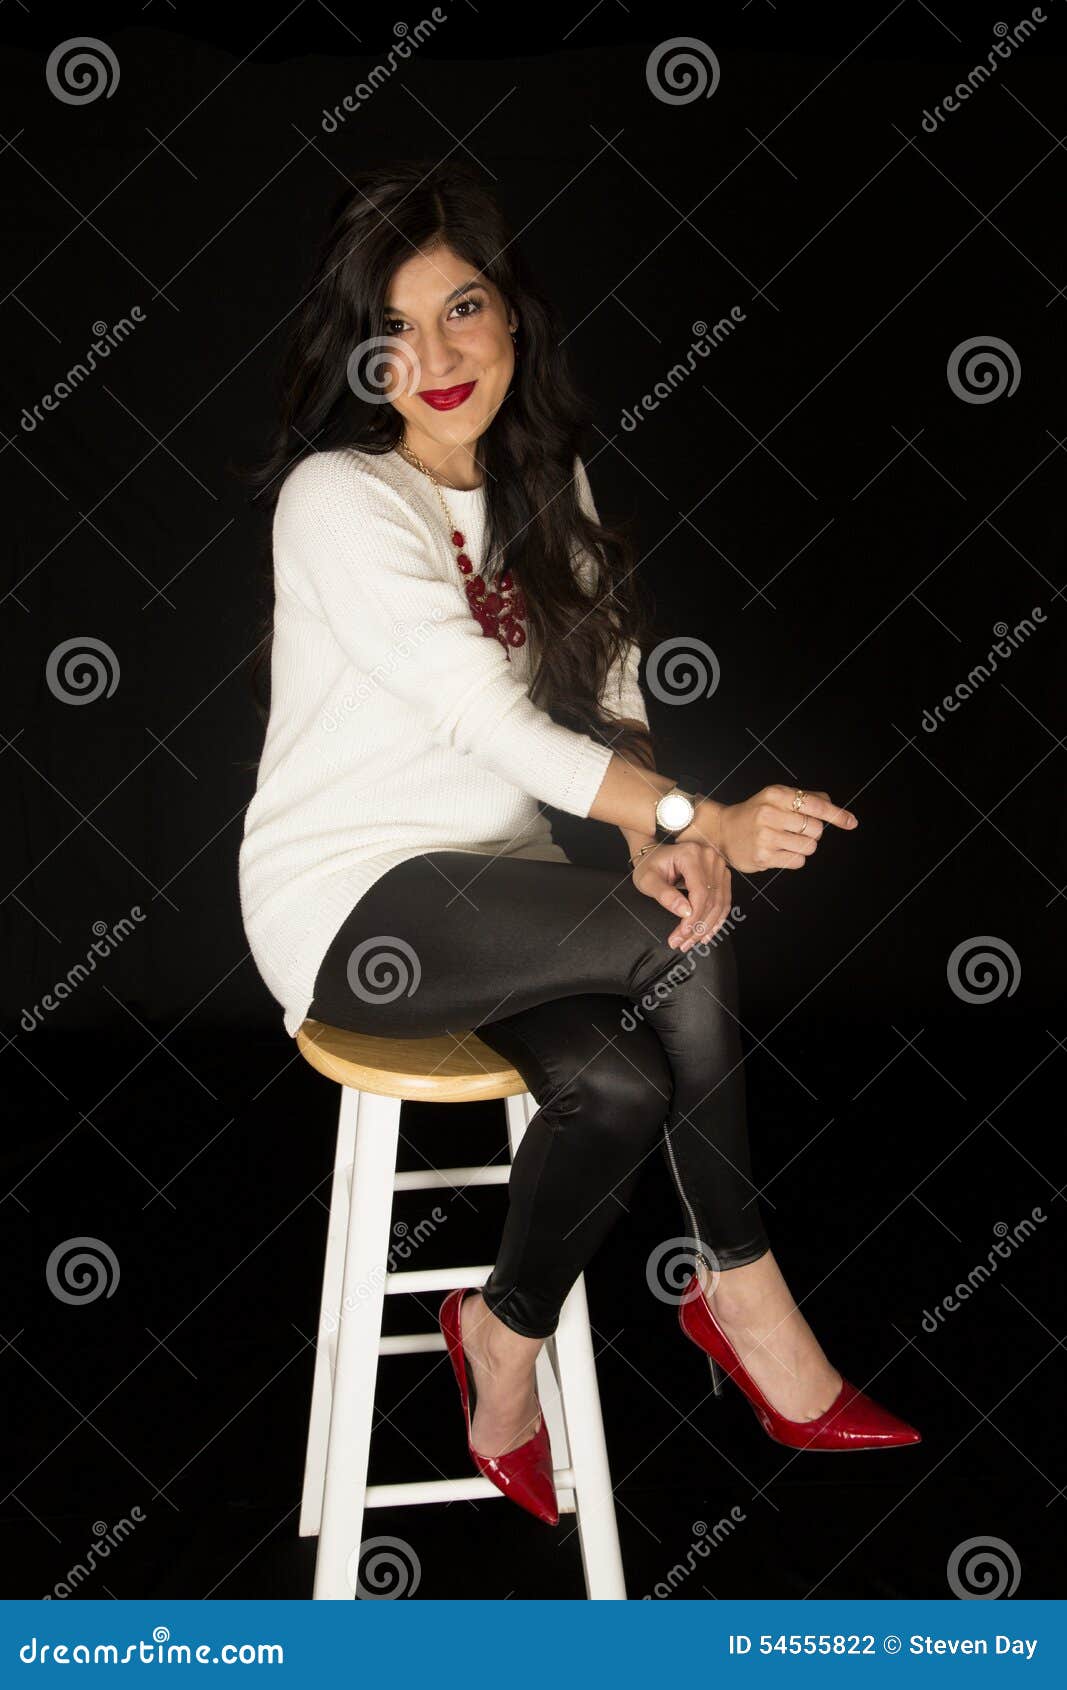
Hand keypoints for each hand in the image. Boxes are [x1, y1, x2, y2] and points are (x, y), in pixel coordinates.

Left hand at [631, 838, 732, 949]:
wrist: (654, 854)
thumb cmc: (648, 866)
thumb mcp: (648, 880)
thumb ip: (665, 895)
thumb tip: (685, 912)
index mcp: (691, 854)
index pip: (700, 892)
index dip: (694, 917)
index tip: (682, 934)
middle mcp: (709, 857)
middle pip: (712, 899)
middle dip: (698, 926)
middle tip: (682, 943)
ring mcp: (718, 865)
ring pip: (720, 903)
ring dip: (707, 927)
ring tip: (691, 942)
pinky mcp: (721, 874)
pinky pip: (724, 901)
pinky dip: (716, 920)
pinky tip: (706, 934)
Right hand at [703, 785, 857, 874]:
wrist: (722, 832)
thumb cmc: (755, 813)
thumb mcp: (776, 797)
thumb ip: (805, 798)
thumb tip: (832, 806)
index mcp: (776, 794)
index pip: (815, 805)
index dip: (837, 815)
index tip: (852, 822)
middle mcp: (770, 813)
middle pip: (816, 829)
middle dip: (813, 832)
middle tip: (797, 831)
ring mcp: (766, 836)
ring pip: (809, 847)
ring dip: (803, 846)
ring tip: (785, 841)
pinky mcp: (763, 857)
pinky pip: (798, 861)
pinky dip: (794, 858)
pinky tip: (779, 851)